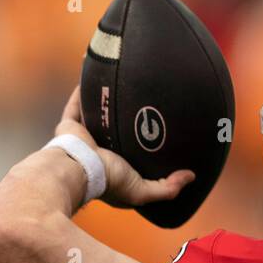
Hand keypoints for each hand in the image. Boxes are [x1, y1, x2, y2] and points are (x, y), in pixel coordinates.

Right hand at [55, 86, 194, 208]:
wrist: (78, 169)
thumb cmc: (108, 182)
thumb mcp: (142, 191)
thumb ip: (167, 188)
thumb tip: (191, 176)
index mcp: (112, 167)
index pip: (131, 154)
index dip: (144, 144)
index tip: (159, 131)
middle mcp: (98, 150)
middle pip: (114, 130)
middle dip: (125, 118)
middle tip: (143, 101)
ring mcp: (84, 136)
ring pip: (95, 114)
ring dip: (104, 101)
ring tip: (119, 83)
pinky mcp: (71, 124)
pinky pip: (77, 102)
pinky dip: (83, 88)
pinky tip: (94, 71)